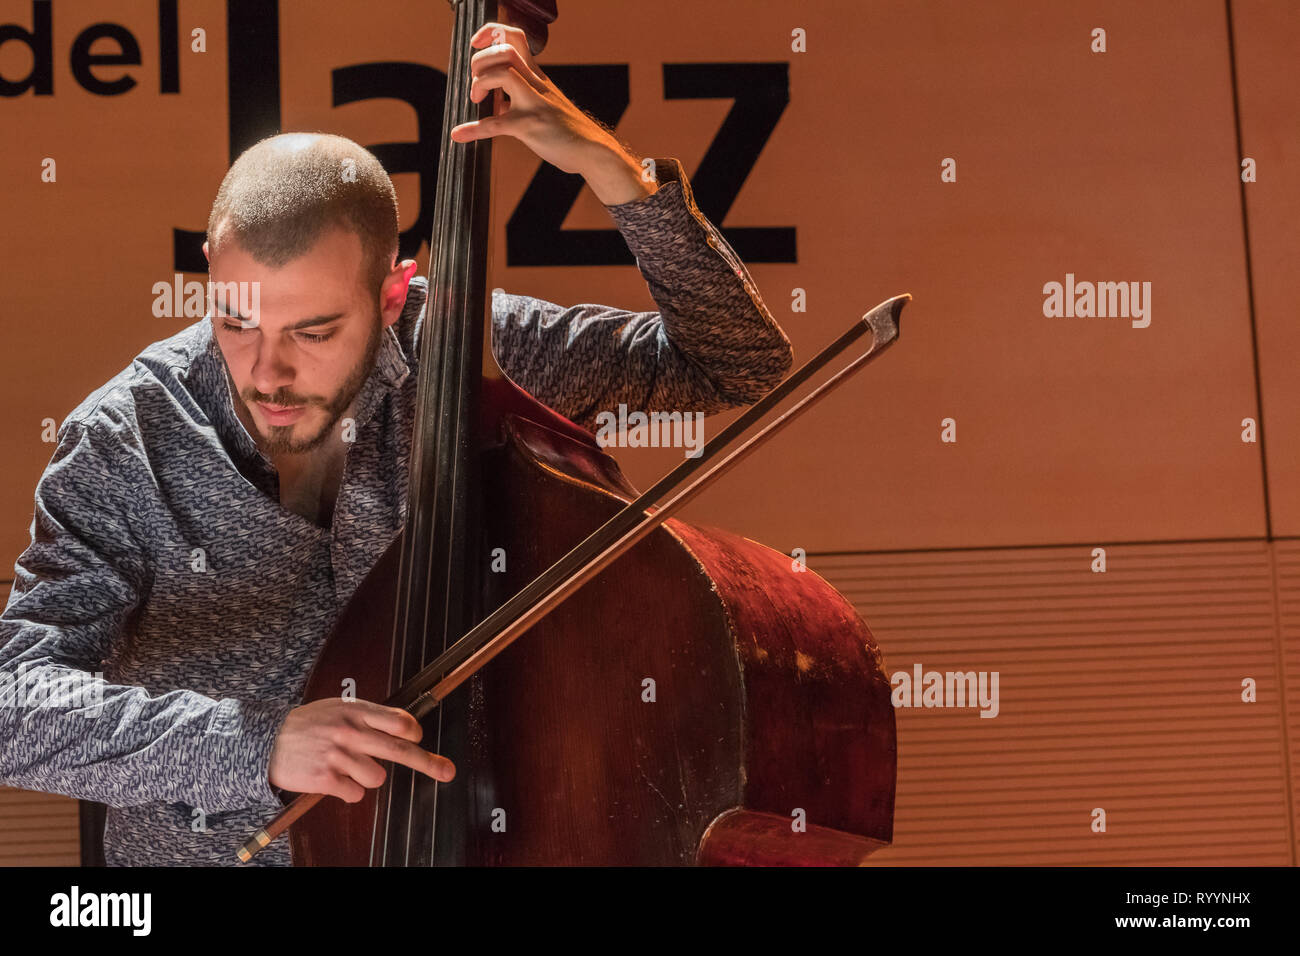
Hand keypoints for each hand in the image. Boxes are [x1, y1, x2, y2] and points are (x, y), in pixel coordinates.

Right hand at [268, 698, 454, 803]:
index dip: (414, 732)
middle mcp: (350, 731)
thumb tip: (404, 726)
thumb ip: (367, 715)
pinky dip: (348, 791)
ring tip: (347, 767)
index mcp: (356, 711)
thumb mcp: (338, 708)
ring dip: (367, 777)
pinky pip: (355, 793)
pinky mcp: (326, 778)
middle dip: (428, 763)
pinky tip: (333, 779)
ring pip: (377, 777)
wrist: (266, 741)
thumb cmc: (308, 725)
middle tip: (447, 771)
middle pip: (400, 750)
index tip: (418, 738)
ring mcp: (338, 755)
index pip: (399, 721)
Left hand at [449, 21, 655, 204]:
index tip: (477, 43)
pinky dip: (473, 129)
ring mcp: (533, 103)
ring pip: (503, 73)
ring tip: (477, 99)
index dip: (492, 33)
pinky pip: (496, 124)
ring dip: (481, 81)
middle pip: (505, 50)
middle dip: (481, 61)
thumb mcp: (543, 103)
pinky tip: (460, 134)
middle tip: (476, 85)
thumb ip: (517, 98)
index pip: (516, 37)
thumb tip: (492, 105)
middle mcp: (535, 83)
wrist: (592, 149)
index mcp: (536, 76)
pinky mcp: (530, 126)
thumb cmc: (566, 129)